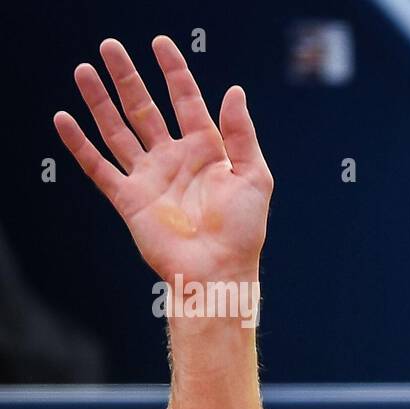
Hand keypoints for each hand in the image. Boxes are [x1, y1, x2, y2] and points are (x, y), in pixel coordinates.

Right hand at [53, 36, 272, 285]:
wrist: (218, 272)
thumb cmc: (243, 230)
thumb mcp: (253, 177)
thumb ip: (241, 134)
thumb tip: (234, 91)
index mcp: (206, 151)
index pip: (186, 101)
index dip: (174, 72)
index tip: (160, 44)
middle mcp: (174, 159)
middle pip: (145, 108)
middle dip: (127, 77)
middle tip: (110, 46)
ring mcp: (150, 177)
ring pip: (118, 130)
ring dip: (100, 101)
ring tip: (84, 70)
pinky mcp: (129, 198)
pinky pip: (98, 166)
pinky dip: (79, 144)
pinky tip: (64, 119)